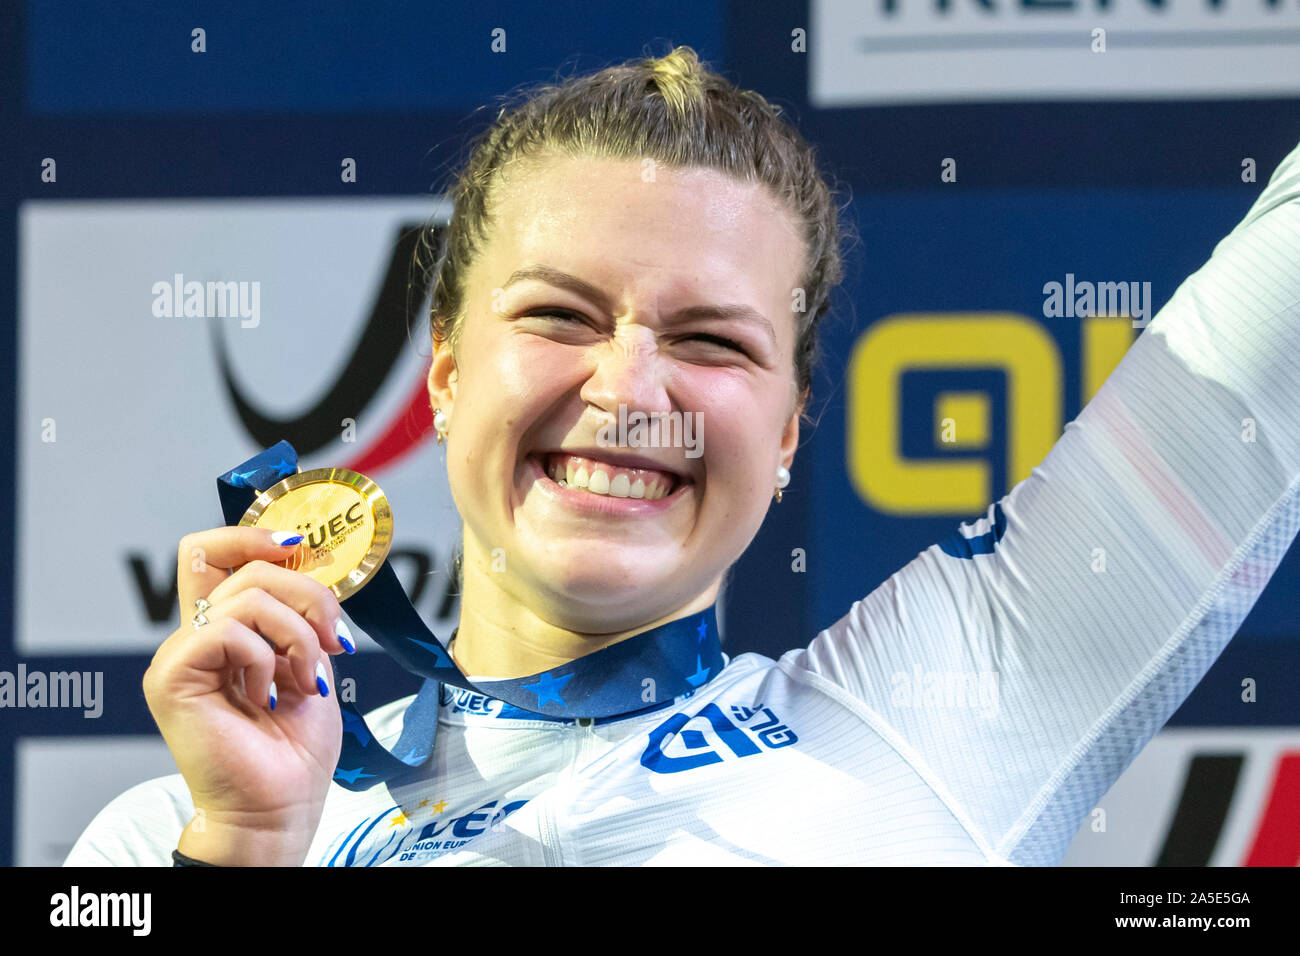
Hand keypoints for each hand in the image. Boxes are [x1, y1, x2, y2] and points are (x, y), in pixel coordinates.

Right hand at [144, 526, 354, 864]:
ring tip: (304, 680)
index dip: (255, 536)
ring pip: (247, 596)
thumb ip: (299, 613)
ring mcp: (180, 655)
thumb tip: (308, 559)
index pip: (217, 552)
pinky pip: (226, 631)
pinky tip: (269, 695)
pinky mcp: (173, 676)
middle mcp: (196, 636)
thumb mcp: (310, 659)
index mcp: (225, 628)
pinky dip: (265, 658)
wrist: (281, 805)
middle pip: (244, 564)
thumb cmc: (295, 746)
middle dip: (307, 592)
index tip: (301, 545)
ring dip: (297, 634)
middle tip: (334, 639)